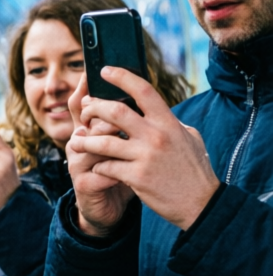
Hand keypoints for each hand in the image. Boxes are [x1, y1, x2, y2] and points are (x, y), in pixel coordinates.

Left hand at [73, 67, 219, 230]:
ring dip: (84, 140)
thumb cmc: (194, 170)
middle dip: (93, 108)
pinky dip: (97, 165)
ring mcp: (146, 157)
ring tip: (75, 141)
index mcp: (169, 123)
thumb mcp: (189, 139)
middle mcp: (157, 136)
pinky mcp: (136, 177)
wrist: (201, 204)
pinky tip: (96, 167)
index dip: (122, 77)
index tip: (105, 71)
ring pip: (103, 141)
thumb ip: (171, 123)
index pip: (143, 91)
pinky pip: (106, 166)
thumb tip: (157, 110)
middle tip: (84, 110)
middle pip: (115, 111)